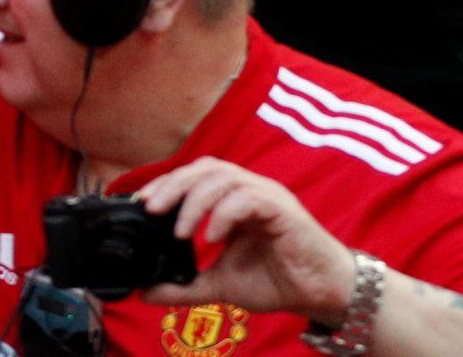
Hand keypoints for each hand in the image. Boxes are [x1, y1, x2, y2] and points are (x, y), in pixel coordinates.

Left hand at [137, 158, 358, 320]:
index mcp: (233, 200)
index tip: (142, 204)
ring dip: (195, 201)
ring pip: (224, 177)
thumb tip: (147, 292)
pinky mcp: (282, 210)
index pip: (194, 177)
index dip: (167, 184)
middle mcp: (249, 190)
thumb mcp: (222, 284)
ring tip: (180, 232)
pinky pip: (249, 198)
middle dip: (174, 185)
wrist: (321, 294)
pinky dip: (225, 213)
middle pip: (205, 168)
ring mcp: (266, 196)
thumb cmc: (278, 280)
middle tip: (151, 209)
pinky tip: (212, 237)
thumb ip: (186, 286)